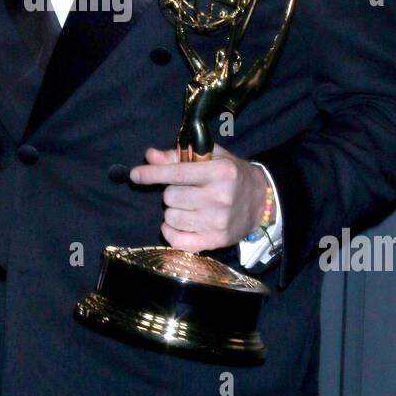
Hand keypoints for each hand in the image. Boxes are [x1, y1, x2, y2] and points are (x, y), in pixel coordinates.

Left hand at [129, 144, 268, 252]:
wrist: (260, 200)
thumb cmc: (230, 175)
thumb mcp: (211, 157)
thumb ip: (178, 155)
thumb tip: (150, 156)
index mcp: (220, 172)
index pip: (177, 173)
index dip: (152, 174)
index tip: (135, 174)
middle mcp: (220, 197)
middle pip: (170, 197)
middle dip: (171, 192)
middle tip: (185, 191)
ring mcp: (218, 221)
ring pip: (171, 218)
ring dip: (172, 211)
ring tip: (187, 206)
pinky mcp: (216, 240)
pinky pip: (177, 240)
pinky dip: (170, 232)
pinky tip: (178, 224)